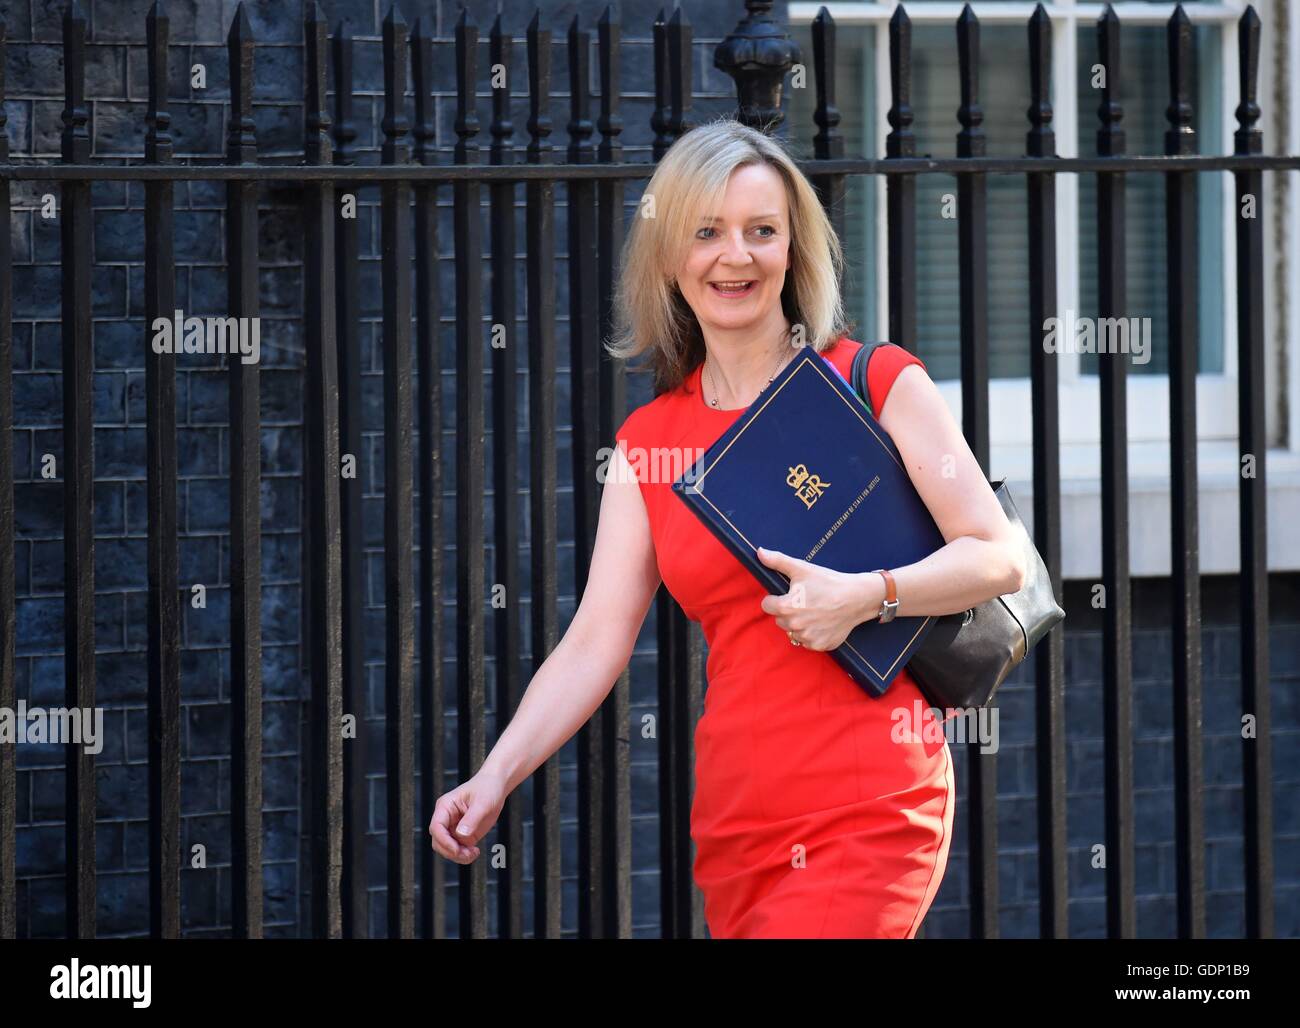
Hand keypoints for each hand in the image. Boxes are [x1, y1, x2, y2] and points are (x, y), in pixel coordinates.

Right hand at [429, 770, 507, 864]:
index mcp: (445, 806)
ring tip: (473, 853)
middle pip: (438, 841)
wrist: (496, 787)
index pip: (436, 827)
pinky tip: (475, 852)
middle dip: (451, 851)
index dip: (443, 840)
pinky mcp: (463, 835)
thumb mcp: (482, 802)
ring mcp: (454, 828)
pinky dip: (464, 856)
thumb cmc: (487, 788)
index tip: (456, 849)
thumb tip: (461, 834)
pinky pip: (458, 850)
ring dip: (458, 856)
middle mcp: (446, 818)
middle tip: (467, 853)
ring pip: (446, 849)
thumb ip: (472, 818)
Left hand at [756, 547, 882, 651]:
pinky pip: (807, 641)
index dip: (776, 598)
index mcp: (786, 607)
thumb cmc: (828, 582)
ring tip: (815, 611)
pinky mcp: (819, 646)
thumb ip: (777, 561)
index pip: (767, 605)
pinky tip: (822, 622)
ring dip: (799, 624)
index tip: (790, 594)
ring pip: (793, 631)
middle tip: (805, 601)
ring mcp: (807, 638)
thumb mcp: (802, 569)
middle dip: (787, 611)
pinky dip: (812, 634)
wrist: (857, 598)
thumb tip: (759, 552)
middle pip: (779, 619)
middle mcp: (794, 626)